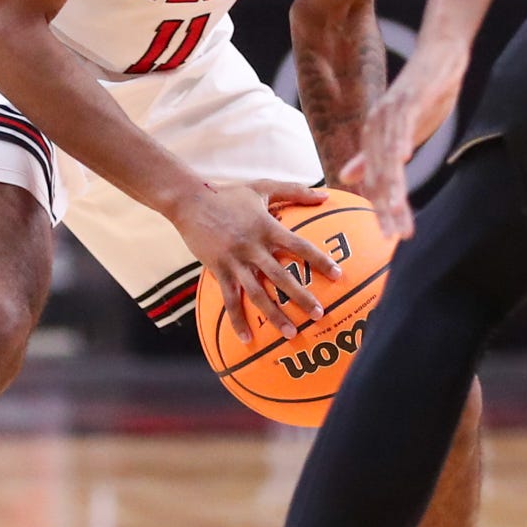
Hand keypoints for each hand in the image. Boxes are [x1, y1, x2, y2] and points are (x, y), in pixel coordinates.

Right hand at [170, 181, 339, 343]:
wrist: (189, 201)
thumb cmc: (229, 194)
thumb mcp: (262, 187)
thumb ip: (295, 191)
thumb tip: (326, 196)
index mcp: (267, 227)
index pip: (299, 246)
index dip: (319, 260)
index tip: (337, 275)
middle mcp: (253, 247)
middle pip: (282, 276)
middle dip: (302, 297)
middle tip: (319, 314)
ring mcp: (235, 261)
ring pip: (258, 293)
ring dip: (275, 315)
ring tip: (291, 333)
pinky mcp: (219, 270)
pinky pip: (230, 300)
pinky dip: (238, 320)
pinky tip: (247, 339)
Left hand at [338, 40, 467, 238]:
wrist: (439, 56)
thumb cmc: (423, 94)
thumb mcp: (400, 129)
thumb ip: (375, 153)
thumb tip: (349, 176)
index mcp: (375, 138)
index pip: (378, 181)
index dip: (383, 210)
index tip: (389, 237)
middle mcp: (377, 127)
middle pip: (380, 175)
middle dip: (385, 207)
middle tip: (390, 236)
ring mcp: (392, 112)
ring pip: (389, 155)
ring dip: (393, 185)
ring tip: (398, 210)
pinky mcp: (408, 98)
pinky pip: (402, 123)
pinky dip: (401, 140)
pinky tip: (403, 158)